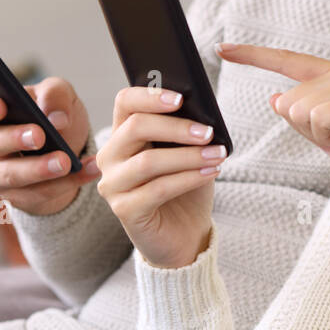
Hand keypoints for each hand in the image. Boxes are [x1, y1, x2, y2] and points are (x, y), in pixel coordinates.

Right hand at [0, 77, 96, 216]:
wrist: (67, 149)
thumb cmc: (53, 115)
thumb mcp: (58, 96)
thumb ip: (55, 95)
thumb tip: (56, 117)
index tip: (0, 105)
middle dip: (15, 139)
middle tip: (39, 135)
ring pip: (12, 175)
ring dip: (40, 169)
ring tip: (66, 161)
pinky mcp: (17, 197)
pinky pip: (40, 192)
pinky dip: (68, 182)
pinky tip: (89, 169)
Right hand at [95, 86, 227, 268]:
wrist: (185, 233)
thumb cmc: (186, 186)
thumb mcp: (188, 153)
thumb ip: (187, 131)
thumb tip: (204, 112)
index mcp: (123, 134)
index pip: (125, 102)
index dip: (150, 95)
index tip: (181, 98)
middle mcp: (111, 156)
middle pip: (135, 128)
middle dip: (176, 127)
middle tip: (208, 132)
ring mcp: (113, 184)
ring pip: (148, 161)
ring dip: (188, 156)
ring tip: (218, 154)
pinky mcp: (124, 210)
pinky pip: (157, 189)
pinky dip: (188, 178)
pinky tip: (210, 172)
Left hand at [215, 43, 329, 196]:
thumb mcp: (327, 136)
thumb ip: (301, 116)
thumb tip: (275, 98)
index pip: (287, 61)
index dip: (253, 55)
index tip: (222, 48)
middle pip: (289, 99)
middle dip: (307, 130)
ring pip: (299, 110)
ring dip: (320, 137)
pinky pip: (316, 120)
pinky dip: (329, 140)